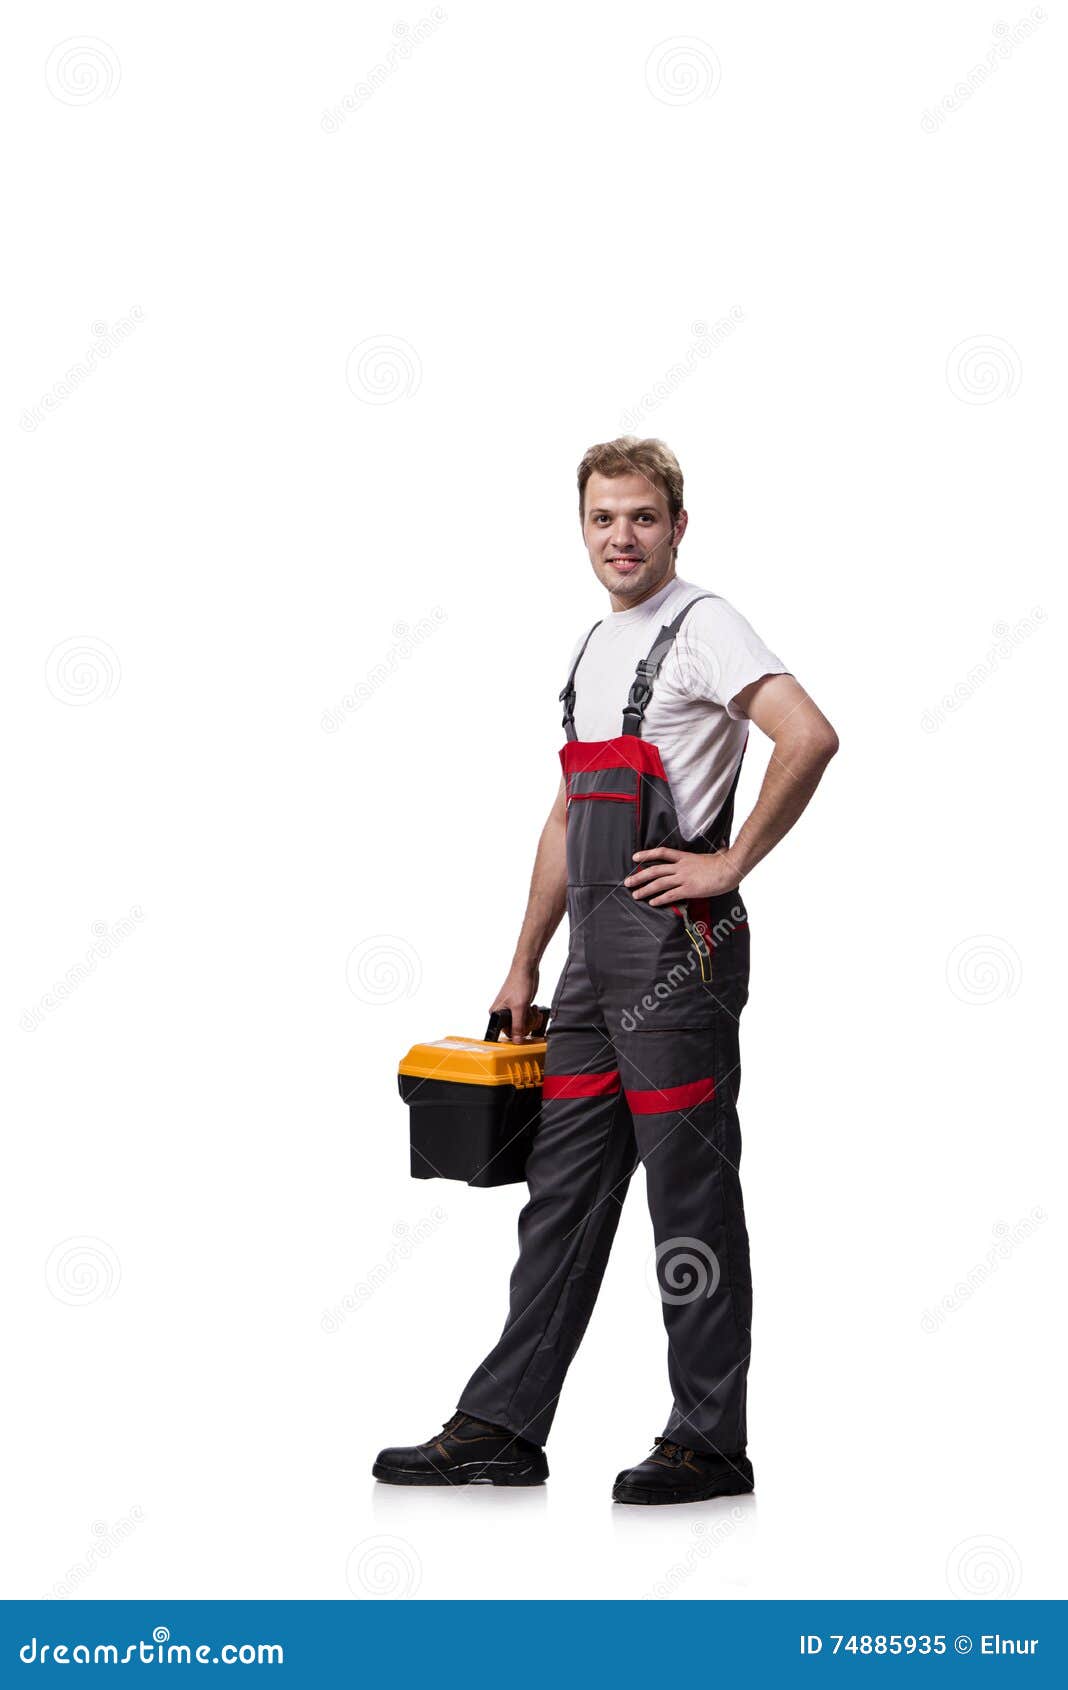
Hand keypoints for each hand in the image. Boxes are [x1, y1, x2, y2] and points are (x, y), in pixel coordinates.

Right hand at [489, 962, 539, 1039]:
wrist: (527, 969)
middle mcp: (503, 1013)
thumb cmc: (519, 983)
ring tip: (532, 1009)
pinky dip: (533, 1016)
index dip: (518, 1032)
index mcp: (497, 1014)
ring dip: (532, 1019)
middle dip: (527, 1023)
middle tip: (529, 1013)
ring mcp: (512, 1011)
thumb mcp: (519, 1007)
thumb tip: (517, 1041)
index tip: (525, 1026)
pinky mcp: (520, 1008)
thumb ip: (518, 1026)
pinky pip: (528, 1019)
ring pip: (524, 1025)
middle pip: (517, 1030)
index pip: (507, 1033)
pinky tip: (533, 1007)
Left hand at [624, 847, 740, 904]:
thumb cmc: (726, 862)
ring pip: (659, 883)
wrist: (730, 869)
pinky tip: (652, 902)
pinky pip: (670, 895)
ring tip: (635, 895)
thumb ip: (716, 850)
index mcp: (685, 857)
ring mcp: (684, 878)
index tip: (635, 858)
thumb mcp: (717, 853)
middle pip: (655, 870)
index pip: (662, 853)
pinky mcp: (689, 889)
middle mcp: (681, 867)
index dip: (647, 854)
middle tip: (628, 882)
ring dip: (645, 890)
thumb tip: (723, 845)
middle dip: (639, 876)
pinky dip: (660, 899)